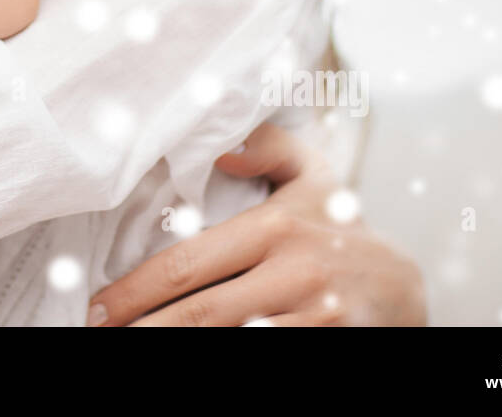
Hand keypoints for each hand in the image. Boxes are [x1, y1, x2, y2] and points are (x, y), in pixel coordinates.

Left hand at [87, 122, 426, 326]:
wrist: (404, 288)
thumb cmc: (339, 228)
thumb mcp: (311, 174)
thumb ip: (266, 146)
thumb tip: (219, 140)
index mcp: (274, 227)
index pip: (186, 265)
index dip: (133, 292)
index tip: (97, 308)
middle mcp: (294, 273)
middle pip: (199, 316)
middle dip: (142, 331)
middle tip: (99, 337)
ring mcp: (314, 318)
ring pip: (227, 344)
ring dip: (172, 349)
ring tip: (131, 350)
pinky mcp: (331, 347)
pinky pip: (263, 358)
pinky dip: (226, 360)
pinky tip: (185, 362)